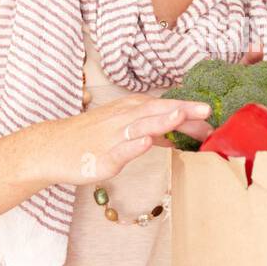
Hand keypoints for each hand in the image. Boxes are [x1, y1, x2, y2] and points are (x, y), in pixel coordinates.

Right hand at [39, 94, 213, 186]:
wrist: (52, 148)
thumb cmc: (92, 138)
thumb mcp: (126, 128)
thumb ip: (157, 131)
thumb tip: (186, 131)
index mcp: (131, 111)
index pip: (165, 107)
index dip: (189, 111)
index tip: (215, 116)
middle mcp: (123, 119)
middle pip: (156, 111)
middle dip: (181, 110)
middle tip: (207, 111)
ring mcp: (111, 137)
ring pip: (138, 126)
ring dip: (159, 120)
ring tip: (179, 116)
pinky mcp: (100, 157)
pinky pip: (117, 150)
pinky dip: (131, 146)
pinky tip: (144, 142)